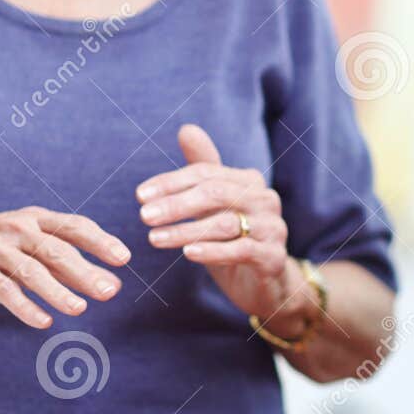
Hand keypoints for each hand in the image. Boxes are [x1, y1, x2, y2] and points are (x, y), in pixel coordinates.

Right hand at [0, 207, 129, 328]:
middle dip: (86, 271)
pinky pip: (3, 289)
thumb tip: (104, 282)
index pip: (74, 227)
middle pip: (57, 250)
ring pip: (32, 271)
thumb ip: (60, 263)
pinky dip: (24, 306)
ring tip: (79, 309)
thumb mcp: (22, 244)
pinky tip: (42, 321)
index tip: (124, 258)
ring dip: (58, 291)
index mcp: (33, 219)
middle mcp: (16, 229)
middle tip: (110, 290)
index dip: (100, 241)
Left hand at [137, 124, 302, 324]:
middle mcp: (264, 199)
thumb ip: (203, 169)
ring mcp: (273, 228)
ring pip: (224, 224)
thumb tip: (186, 129)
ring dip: (185, 231)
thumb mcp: (216, 206)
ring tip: (155, 238)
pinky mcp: (273, 258)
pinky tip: (187, 254)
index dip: (170, 182)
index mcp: (248, 181)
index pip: (205, 173)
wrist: (268, 284)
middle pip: (215, 193)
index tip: (140, 196)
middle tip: (144, 215)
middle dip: (176, 203)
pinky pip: (241, 251)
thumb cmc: (235, 239)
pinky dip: (212, 251)